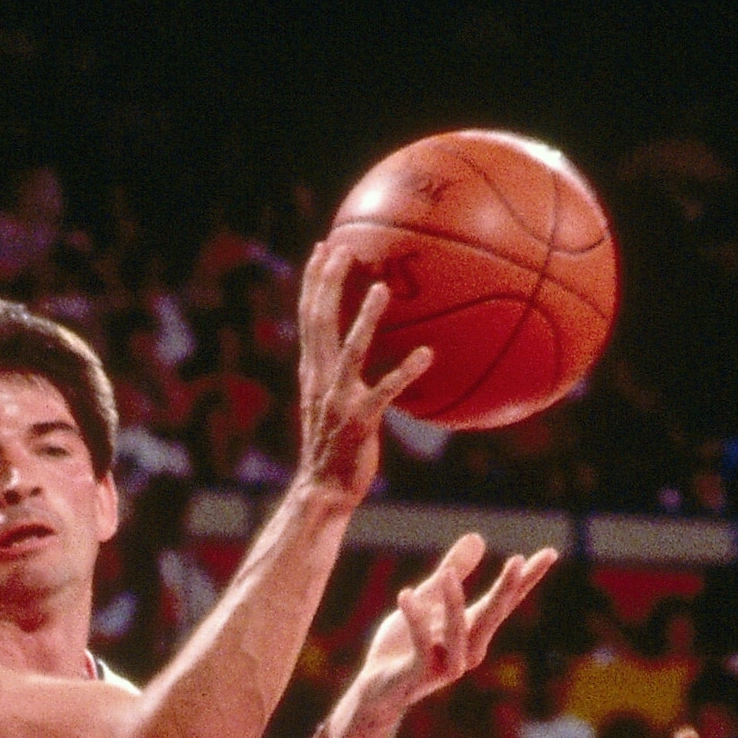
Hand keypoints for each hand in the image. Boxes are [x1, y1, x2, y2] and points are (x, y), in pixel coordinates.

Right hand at [292, 239, 434, 509]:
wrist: (323, 491)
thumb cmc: (336, 448)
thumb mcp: (334, 404)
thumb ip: (345, 373)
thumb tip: (366, 351)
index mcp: (313, 372)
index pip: (308, 316)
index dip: (314, 281)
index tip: (325, 247)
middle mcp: (320, 379)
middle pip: (319, 321)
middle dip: (328, 283)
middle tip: (343, 247)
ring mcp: (338, 400)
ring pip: (350, 350)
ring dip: (364, 318)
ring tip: (382, 288)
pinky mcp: (360, 421)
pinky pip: (386, 391)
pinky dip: (406, 372)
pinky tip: (429, 354)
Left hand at [358, 533, 559, 714]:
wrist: (375, 687)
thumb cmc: (404, 644)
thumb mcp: (429, 598)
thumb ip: (453, 570)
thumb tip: (478, 537)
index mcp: (473, 630)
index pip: (506, 601)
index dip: (527, 579)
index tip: (550, 553)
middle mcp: (468, 649)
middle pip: (493, 616)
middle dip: (506, 590)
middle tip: (517, 560)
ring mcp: (447, 665)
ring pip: (458, 633)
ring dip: (453, 604)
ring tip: (446, 574)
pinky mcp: (420, 675)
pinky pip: (421, 645)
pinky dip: (414, 619)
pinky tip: (405, 594)